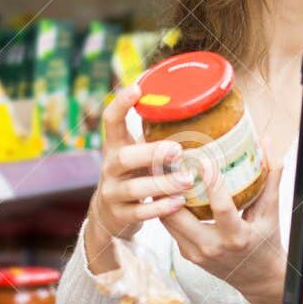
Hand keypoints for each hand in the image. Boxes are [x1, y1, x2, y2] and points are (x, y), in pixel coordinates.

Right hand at [84, 85, 193, 272]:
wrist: (109, 214)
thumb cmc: (134, 174)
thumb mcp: (138, 153)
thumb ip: (155, 137)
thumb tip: (193, 111)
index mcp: (116, 146)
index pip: (111, 120)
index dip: (121, 103)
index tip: (137, 87)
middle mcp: (109, 168)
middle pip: (123, 158)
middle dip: (151, 153)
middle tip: (178, 150)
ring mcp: (112, 193)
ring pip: (134, 188)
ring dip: (163, 183)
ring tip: (188, 181)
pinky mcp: (119, 215)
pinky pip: (140, 213)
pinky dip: (161, 207)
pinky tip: (180, 203)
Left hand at [160, 144, 287, 298]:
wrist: (258, 279)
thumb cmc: (266, 242)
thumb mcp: (272, 211)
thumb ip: (271, 176)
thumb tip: (266, 141)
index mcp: (237, 237)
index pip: (221, 208)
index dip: (212, 182)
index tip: (205, 159)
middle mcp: (213, 247)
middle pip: (179, 215)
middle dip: (171, 187)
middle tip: (169, 160)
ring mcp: (196, 253)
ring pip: (168, 221)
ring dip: (164, 196)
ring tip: (163, 170)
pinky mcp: (186, 254)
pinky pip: (170, 227)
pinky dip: (167, 207)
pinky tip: (167, 189)